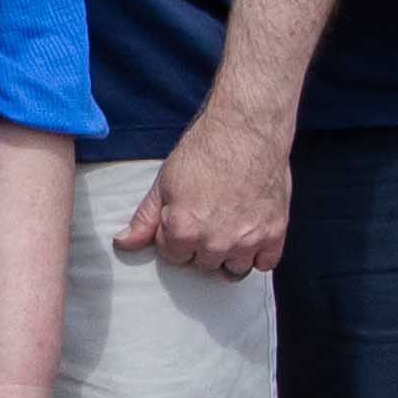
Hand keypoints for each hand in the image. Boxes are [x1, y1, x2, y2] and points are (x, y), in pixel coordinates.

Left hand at [121, 110, 291, 275]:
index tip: (186, 215)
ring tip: (229, 225)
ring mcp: (247, 241)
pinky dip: (258, 254)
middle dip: (201, 245)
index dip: (176, 234)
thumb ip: (145, 218)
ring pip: (232, 269)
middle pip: (202, 264)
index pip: (173, 255)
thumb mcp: (165, 182)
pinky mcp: (274, 234)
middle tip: (209, 215)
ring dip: (229, 254)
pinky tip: (251, 231)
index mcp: (183, 230)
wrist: (247, 128)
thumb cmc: (205, 149)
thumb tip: (123, 243)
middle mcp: (215, 242)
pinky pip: (264, 264)